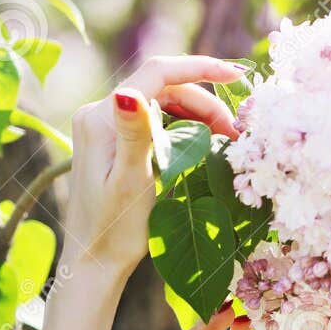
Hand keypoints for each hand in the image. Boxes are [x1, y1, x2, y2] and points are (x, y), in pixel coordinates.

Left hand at [62, 54, 244, 277]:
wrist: (93, 261)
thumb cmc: (114, 229)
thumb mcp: (129, 182)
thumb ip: (134, 134)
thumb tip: (127, 91)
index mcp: (101, 117)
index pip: (157, 73)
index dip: (200, 68)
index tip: (237, 76)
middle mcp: (98, 114)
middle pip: (162, 88)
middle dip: (204, 102)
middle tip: (236, 132)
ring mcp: (104, 127)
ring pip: (161, 102)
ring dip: (197, 114)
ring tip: (226, 140)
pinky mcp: (112, 142)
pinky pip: (153, 121)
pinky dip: (182, 127)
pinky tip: (203, 144)